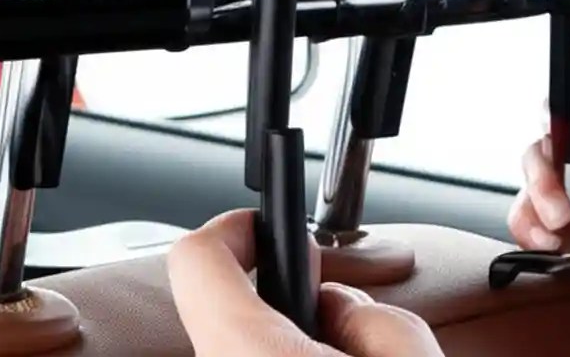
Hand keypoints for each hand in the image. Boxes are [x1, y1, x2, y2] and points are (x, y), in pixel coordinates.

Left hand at [168, 209, 440, 355]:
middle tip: (345, 323)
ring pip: (244, 350)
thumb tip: (343, 308)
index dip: (235, 228)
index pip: (197, 259)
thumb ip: (372, 315)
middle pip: (230, 310)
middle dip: (290, 303)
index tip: (266, 225)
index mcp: (248, 353)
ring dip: (289, 346)